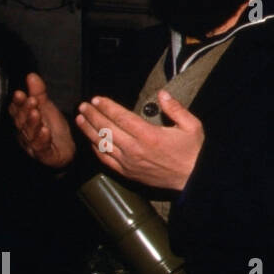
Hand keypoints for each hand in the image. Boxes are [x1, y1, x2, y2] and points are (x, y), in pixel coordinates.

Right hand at [8, 72, 75, 168]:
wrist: (67, 149)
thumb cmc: (53, 128)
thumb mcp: (47, 107)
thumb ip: (38, 92)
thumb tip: (31, 75)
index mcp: (24, 120)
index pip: (17, 110)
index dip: (18, 103)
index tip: (20, 93)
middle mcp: (25, 132)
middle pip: (21, 121)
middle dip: (25, 110)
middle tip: (31, 100)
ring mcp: (33, 144)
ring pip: (29, 133)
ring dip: (32, 123)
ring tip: (36, 113)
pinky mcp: (44, 154)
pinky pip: (41, 147)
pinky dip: (42, 138)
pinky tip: (45, 131)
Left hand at [74, 90, 203, 189]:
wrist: (193, 179)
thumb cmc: (193, 151)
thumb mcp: (192, 126)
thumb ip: (175, 108)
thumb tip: (162, 94)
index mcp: (150, 135)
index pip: (121, 117)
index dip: (107, 107)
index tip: (97, 99)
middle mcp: (135, 149)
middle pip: (107, 129)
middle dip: (93, 115)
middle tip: (84, 105)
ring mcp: (129, 162)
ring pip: (102, 144)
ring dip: (89, 130)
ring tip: (80, 119)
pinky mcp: (128, 172)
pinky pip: (106, 159)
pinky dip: (96, 148)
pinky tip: (90, 140)